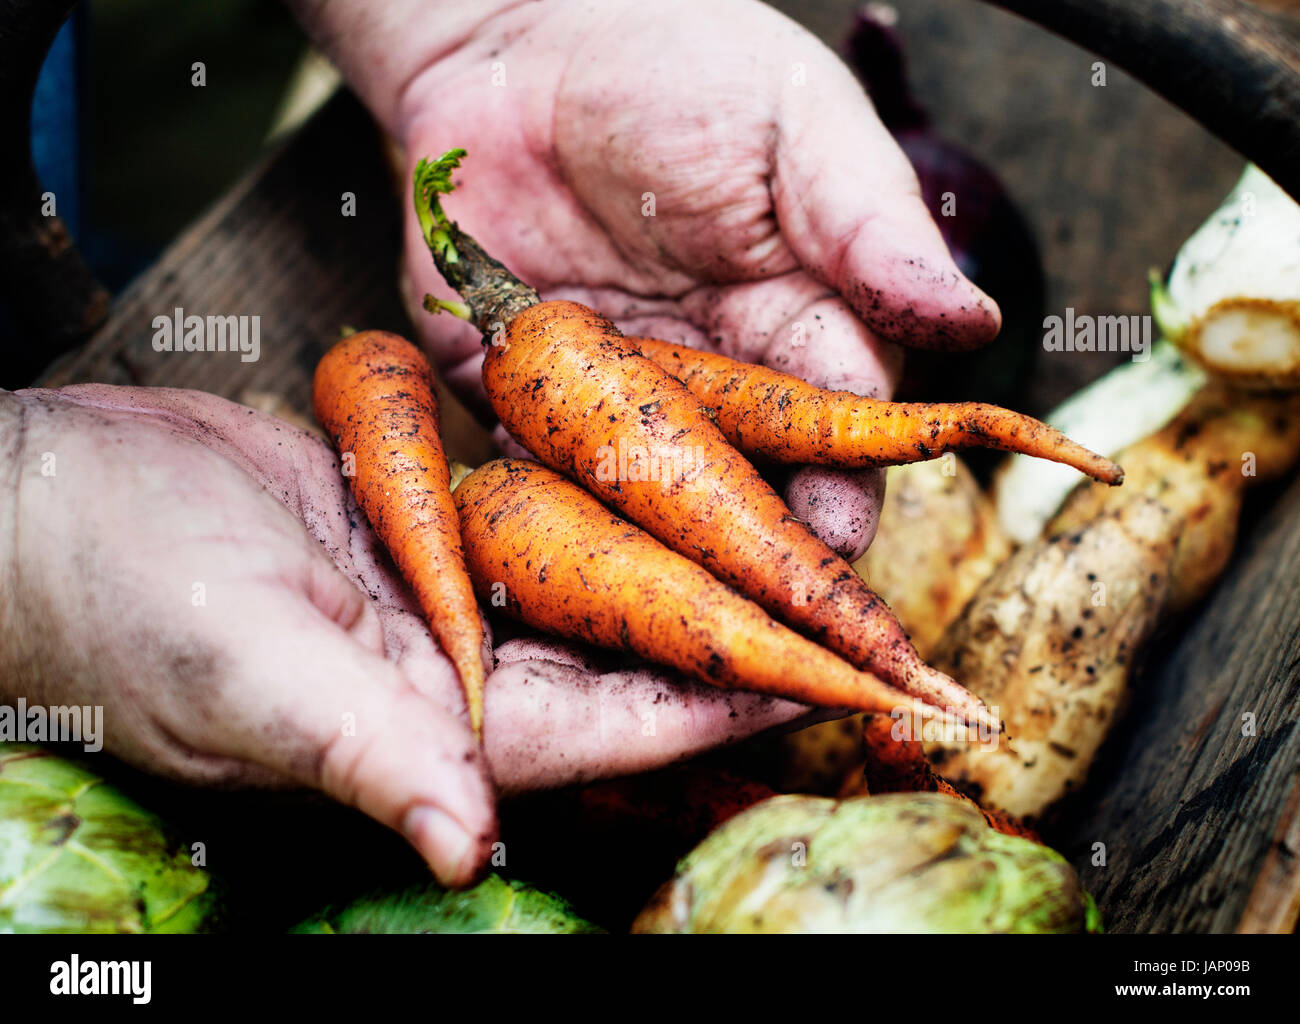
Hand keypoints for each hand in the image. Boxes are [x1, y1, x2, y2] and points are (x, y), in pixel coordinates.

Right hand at [0, 386, 811, 882]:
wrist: (54, 500)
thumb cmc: (123, 603)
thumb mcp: (251, 679)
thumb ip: (371, 751)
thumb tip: (466, 843)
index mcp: (448, 717)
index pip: (631, 717)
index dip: (740, 697)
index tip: (847, 676)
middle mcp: (468, 659)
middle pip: (642, 640)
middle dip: (754, 619)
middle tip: (867, 593)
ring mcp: (450, 581)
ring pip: (604, 561)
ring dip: (696, 537)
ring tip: (805, 506)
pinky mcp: (422, 511)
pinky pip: (537, 493)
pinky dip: (602, 474)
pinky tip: (671, 443)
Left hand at [294, 0, 998, 559]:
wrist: (516, 44)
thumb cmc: (674, 64)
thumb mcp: (794, 126)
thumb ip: (872, 224)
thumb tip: (973, 319)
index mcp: (798, 318)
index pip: (839, 417)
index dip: (844, 479)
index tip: (838, 536)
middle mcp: (717, 372)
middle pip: (751, 479)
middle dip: (757, 541)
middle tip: (760, 595)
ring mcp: (621, 392)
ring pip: (650, 492)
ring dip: (658, 545)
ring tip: (665, 596)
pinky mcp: (526, 393)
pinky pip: (540, 462)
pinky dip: (546, 502)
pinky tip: (552, 540)